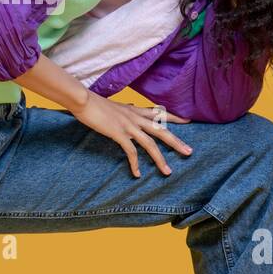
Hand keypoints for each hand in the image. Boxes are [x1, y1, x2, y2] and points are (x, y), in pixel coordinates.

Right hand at [71, 91, 193, 177]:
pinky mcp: (118, 133)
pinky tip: (137, 174)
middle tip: (189, 152)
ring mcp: (128, 125)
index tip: (188, 121)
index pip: (159, 113)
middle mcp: (136, 117)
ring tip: (167, 172)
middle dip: (176, 142)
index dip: (174, 117)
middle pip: (161, 131)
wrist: (83, 100)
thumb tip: (130, 108)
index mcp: (135, 110)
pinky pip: (131, 151)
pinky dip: (135, 164)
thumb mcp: (115, 106)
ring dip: (160, 159)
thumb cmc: (96, 103)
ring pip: (150, 143)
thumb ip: (125, 110)